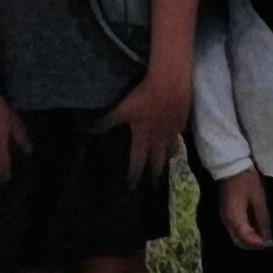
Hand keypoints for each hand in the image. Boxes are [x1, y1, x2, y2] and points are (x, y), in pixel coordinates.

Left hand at [109, 61, 190, 182]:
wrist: (170, 85)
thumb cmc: (144, 97)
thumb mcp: (122, 110)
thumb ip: (107, 121)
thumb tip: (90, 130)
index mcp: (143, 138)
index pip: (137, 162)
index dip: (134, 175)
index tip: (132, 187)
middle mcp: (159, 139)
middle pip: (157, 162)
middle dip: (155, 174)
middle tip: (154, 186)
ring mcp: (172, 132)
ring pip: (171, 151)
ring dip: (167, 160)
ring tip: (166, 166)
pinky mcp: (182, 122)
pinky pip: (179, 137)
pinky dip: (176, 142)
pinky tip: (176, 140)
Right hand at [216, 168, 271, 248]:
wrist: (230, 165)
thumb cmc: (246, 181)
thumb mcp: (258, 199)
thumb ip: (263, 219)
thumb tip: (268, 236)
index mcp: (235, 218)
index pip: (247, 239)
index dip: (260, 244)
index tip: (272, 242)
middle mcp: (227, 221)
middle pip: (239, 242)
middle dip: (254, 245)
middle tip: (268, 241)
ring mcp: (224, 217)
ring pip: (236, 237)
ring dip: (249, 240)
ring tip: (263, 235)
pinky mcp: (225, 213)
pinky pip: (234, 230)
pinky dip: (245, 234)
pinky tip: (255, 228)